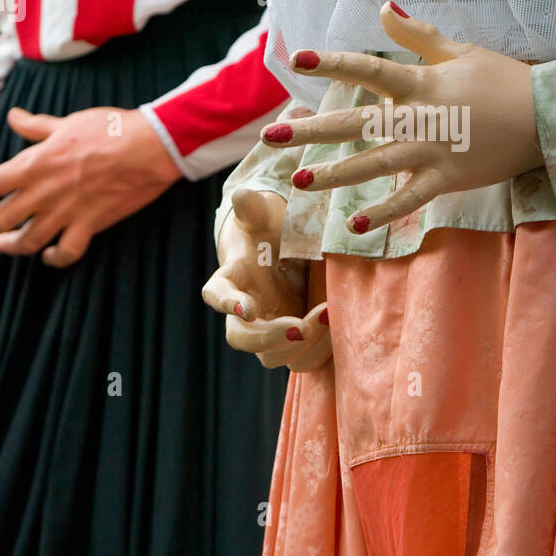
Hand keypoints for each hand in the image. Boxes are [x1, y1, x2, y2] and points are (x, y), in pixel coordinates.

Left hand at [0, 106, 180, 266]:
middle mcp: (44, 193)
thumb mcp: (67, 122)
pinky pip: (67, 251)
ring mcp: (67, 212)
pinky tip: (50, 257)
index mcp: (34, 165)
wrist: (150, 146)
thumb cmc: (110, 129)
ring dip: (7, 247)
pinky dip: (56, 258)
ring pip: (27, 241)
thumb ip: (36, 126)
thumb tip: (13, 116)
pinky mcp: (91, 224)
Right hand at [201, 189, 324, 369]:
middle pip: (241, 337)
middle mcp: (245, 311)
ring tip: (329, 318)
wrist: (285, 249)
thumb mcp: (263, 213)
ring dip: (299, 346)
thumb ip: (253, 207)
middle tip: (297, 327)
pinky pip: (300, 360)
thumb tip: (243, 195)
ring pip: (272, 356)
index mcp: (231, 278)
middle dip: (267, 337)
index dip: (228, 304)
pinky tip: (338, 330)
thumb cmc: (268, 229)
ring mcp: (268, 329)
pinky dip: (318, 352)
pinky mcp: (292, 340)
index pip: (217, 294)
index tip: (249, 307)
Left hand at [262, 2, 543, 233]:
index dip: (333, 64)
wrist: (546, 118)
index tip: (298, 59)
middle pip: (357, 124)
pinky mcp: (447, 180)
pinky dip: (385, 213)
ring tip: (300, 181)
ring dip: (336, 175)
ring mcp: (432, 152)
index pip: (369, 70)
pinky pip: (411, 199)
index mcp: (421, 83)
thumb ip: (417, 35)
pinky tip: (356, 225)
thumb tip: (384, 6)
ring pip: (375, 165)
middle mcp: (420, 118)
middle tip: (272, 135)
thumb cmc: (503, 79)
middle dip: (313, 130)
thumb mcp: (460, 51)